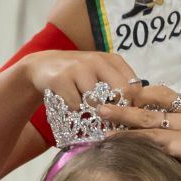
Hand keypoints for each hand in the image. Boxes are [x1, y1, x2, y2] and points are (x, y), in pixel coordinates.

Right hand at [22, 48, 139, 115]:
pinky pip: (75, 107)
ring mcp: (78, 68)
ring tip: (85, 110)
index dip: (133, 106)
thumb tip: (138, 114)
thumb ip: (119, 87)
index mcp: (112, 60)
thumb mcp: (101, 74)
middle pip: (122, 93)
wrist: (42, 66)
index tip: (126, 118)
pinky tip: (69, 105)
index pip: (135, 86)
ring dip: (92, 113)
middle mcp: (97, 60)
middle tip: (108, 120)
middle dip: (118, 111)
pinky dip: (74, 113)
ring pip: (97, 103)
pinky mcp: (61, 79)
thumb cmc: (78, 76)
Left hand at [96, 84, 180, 180]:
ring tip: (104, 125)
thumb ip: (175, 130)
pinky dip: (137, 144)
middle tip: (100, 106)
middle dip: (123, 106)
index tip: (120, 96)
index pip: (161, 91)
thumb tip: (145, 130)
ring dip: (124, 124)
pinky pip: (157, 145)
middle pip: (149, 107)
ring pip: (150, 124)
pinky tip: (122, 148)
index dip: (139, 92)